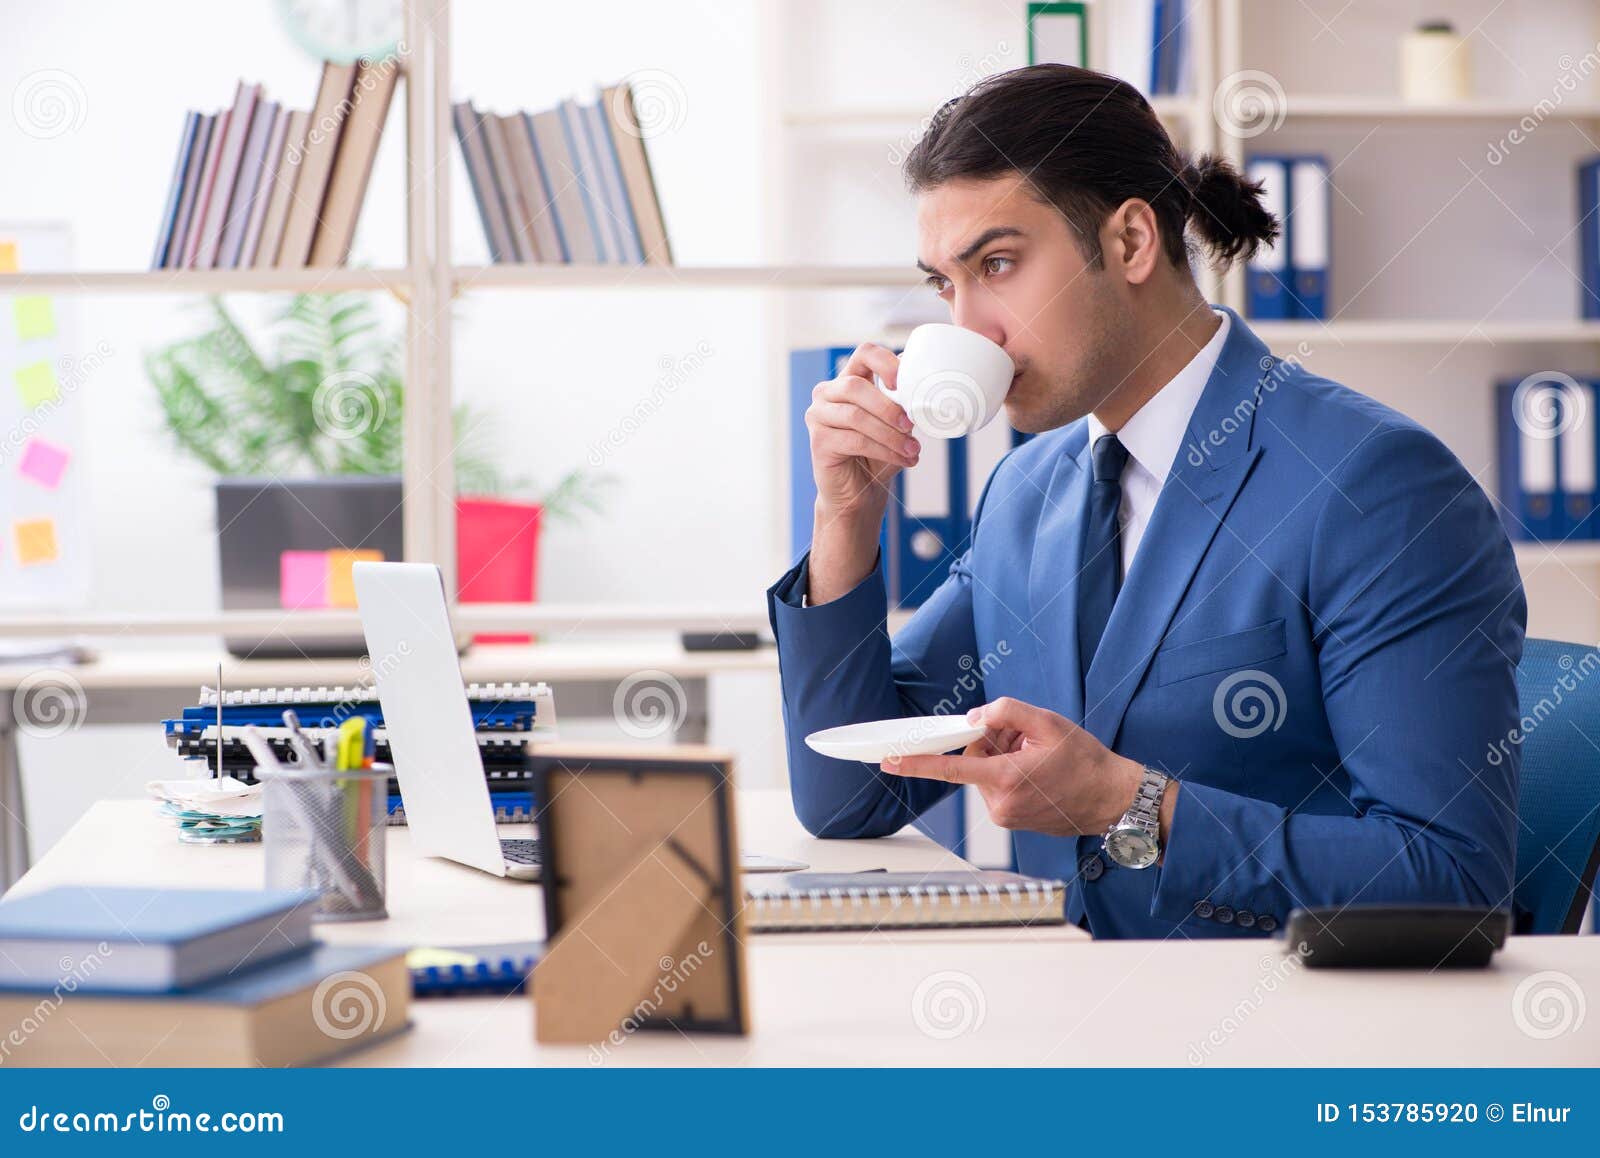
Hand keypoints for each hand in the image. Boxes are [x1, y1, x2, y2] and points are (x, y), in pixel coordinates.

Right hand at [805, 342, 920, 517]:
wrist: (859, 493)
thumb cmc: (877, 455)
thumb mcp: (895, 425)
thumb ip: (902, 403)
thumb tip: (923, 383)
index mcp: (850, 380)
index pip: (864, 353)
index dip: (885, 362)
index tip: (902, 383)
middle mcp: (828, 393)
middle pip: (855, 386)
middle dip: (888, 407)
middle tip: (911, 426)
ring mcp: (818, 416)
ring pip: (856, 416)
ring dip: (890, 434)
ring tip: (912, 450)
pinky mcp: (818, 441)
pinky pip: (854, 440)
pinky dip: (883, 450)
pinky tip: (901, 459)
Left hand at [880, 697, 1158, 837]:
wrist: (1112, 798)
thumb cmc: (1085, 761)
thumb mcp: (1048, 723)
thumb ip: (1006, 713)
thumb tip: (975, 717)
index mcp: (1006, 778)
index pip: (951, 769)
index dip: (916, 763)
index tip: (887, 761)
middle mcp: (1000, 802)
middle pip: (974, 761)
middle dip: (992, 744)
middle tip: (1027, 740)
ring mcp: (1005, 816)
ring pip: (985, 774)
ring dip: (1002, 759)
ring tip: (1038, 759)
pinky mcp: (1011, 821)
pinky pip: (996, 787)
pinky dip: (1009, 774)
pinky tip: (1037, 772)